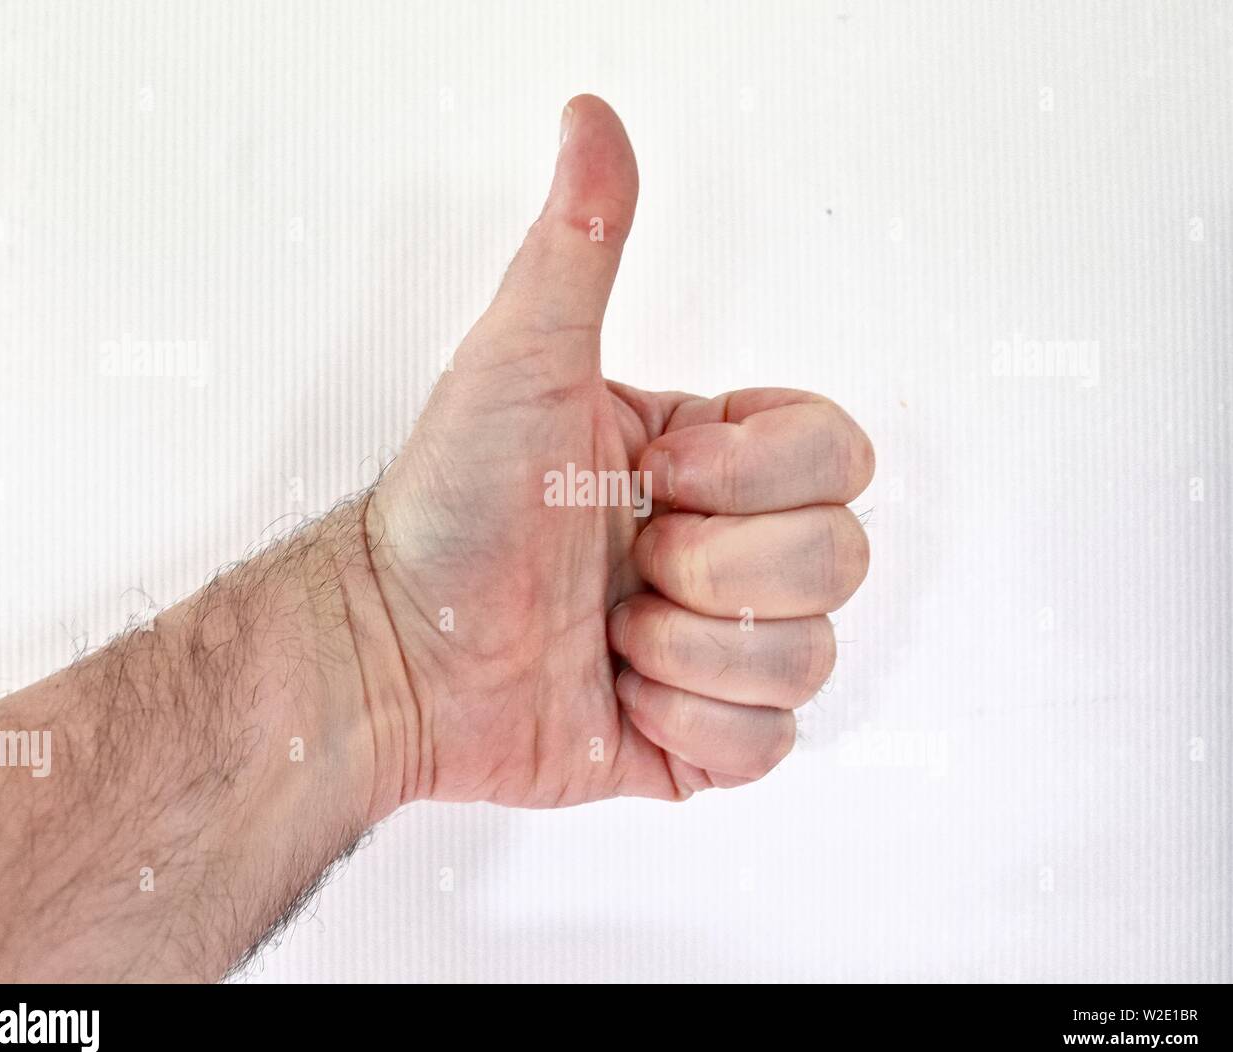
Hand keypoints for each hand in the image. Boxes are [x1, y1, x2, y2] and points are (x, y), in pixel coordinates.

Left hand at [364, 95, 873, 809]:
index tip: (649, 479)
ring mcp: (715, 648)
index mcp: (710, 466)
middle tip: (628, 561)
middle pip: (842, 560)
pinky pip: (769, 747)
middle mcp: (725, 552)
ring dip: (691, 651)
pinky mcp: (694, 737)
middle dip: (719, 571)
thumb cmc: (443, 507)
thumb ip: (578, 247)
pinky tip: (617, 695)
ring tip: (609, 633)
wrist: (390, 653)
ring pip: (811, 659)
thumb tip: (592, 122)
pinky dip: (687, 725)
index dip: (755, 478)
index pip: (840, 458)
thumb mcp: (517, 363)